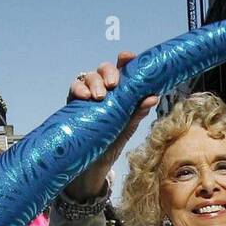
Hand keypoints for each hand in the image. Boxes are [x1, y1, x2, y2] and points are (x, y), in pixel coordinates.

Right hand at [64, 52, 158, 201]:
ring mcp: (87, 96)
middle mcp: (103, 91)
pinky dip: (78, 89)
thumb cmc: (111, 145)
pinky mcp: (73, 104)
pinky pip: (74, 88)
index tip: (127, 57)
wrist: (90, 168)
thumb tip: (153, 97)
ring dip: (93, 82)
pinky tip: (83, 97)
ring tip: (98, 96)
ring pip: (88, 76)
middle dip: (108, 73)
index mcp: (120, 92)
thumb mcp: (127, 129)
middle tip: (112, 85)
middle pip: (104, 69)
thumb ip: (138, 112)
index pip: (123, 70)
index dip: (125, 60)